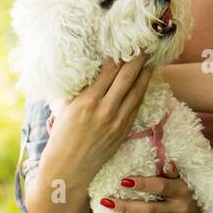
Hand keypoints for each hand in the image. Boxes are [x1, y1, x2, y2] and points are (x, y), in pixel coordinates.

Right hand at [44, 56, 154, 186]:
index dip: (119, 55)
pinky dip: (143, 90)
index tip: (125, 42)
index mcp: (86, 101)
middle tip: (145, 44)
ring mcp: (117, 121)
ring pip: (137, 90)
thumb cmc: (61, 137)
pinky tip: (146, 80)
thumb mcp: (64, 109)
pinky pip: (137, 105)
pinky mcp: (124, 130)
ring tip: (151, 58)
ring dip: (146, 73)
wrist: (68, 170)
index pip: (108, 71)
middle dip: (137, 59)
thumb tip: (88, 69)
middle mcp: (104, 110)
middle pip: (126, 77)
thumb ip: (77, 89)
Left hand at [100, 166, 201, 212]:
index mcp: (183, 191)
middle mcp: (180, 210)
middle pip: (149, 210)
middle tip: (106, 201)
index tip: (123, 181)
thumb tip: (165, 162)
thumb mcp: (185, 176)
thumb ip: (172, 170)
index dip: (142, 184)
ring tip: (111, 207)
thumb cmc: (191, 188)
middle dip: (125, 206)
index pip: (160, 187)